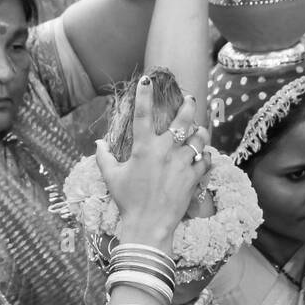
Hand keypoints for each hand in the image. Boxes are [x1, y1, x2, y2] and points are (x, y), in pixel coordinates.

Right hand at [95, 83, 210, 244]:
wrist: (149, 225)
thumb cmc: (128, 201)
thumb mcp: (112, 178)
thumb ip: (104, 158)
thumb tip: (98, 143)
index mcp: (144, 147)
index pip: (143, 114)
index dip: (144, 94)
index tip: (146, 80)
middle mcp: (165, 150)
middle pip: (182, 120)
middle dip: (188, 106)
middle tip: (190, 99)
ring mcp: (182, 163)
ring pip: (199, 139)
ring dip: (200, 132)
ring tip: (200, 130)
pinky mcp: (193, 177)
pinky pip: (206, 160)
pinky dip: (206, 156)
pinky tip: (204, 156)